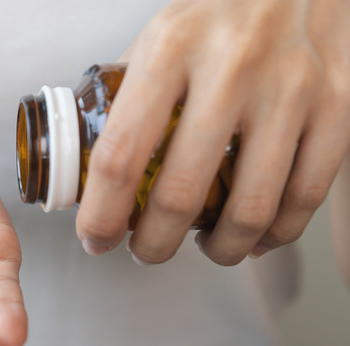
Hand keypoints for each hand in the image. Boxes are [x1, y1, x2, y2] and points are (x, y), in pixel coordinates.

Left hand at [77, 0, 349, 264]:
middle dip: (155, 244)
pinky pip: (304, 198)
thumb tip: (91, 169)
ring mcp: (291, 90)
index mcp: (169, 50)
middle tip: (146, 250)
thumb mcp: (158, 37)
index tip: (96, 238)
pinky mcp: (338, 108)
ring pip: (249, 209)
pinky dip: (275, 233)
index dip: (102, 214)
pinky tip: (255, 233)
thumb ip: (126, 99)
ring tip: (204, 246)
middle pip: (181, 193)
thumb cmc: (217, 12)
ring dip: (219, 249)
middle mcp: (231, 69)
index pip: (120, 155)